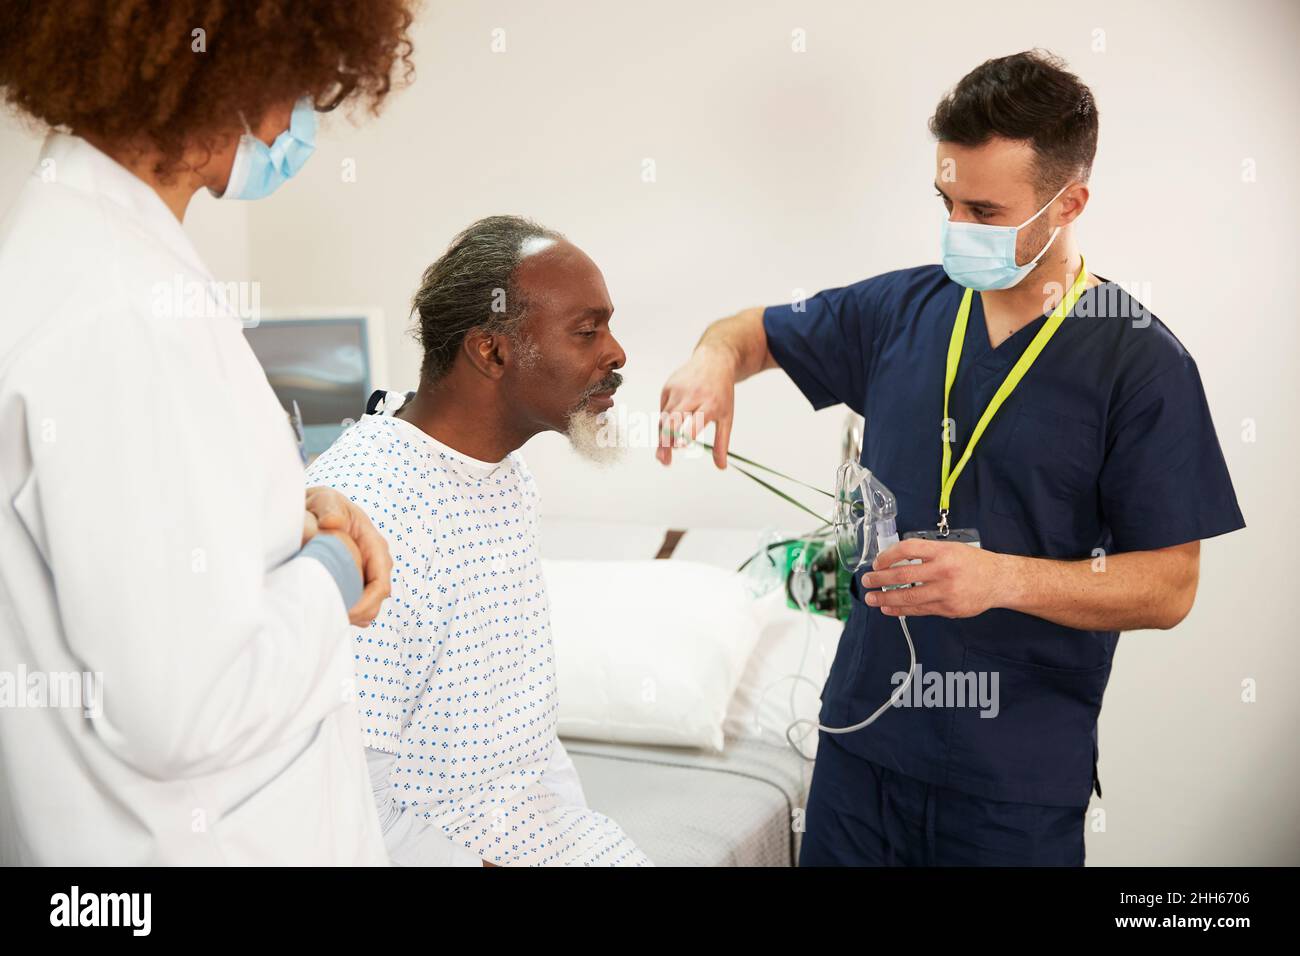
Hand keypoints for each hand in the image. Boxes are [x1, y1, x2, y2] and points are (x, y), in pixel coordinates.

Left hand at [304, 486, 392, 626]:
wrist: (318, 508)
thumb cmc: (324, 504)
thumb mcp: (326, 500)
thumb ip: (329, 509)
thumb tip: (332, 523)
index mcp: (375, 547)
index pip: (381, 585)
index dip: (365, 604)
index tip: (343, 611)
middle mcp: (375, 563)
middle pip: (376, 602)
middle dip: (357, 615)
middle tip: (329, 618)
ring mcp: (367, 574)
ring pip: (367, 607)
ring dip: (351, 615)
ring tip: (325, 614)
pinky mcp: (356, 581)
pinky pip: (357, 604)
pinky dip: (345, 611)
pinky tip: (328, 610)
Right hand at [656, 343, 737, 468]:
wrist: (714, 361)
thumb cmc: (721, 392)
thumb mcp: (727, 416)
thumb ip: (722, 443)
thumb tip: (721, 467)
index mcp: (710, 403)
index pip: (695, 421)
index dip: (685, 434)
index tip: (679, 448)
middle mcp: (692, 395)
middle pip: (673, 421)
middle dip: (666, 442)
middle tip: (664, 460)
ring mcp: (678, 389)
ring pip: (664, 418)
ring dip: (662, 437)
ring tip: (663, 455)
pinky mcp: (668, 386)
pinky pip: (663, 409)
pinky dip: (664, 422)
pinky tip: (669, 430)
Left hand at [859, 539, 1007, 618]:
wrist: (999, 581)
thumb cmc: (973, 563)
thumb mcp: (951, 548)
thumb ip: (926, 554)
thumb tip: (895, 561)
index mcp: (943, 552)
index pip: (907, 549)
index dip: (887, 556)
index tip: (877, 562)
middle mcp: (943, 571)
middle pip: (903, 575)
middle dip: (880, 579)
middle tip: (867, 581)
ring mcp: (946, 592)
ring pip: (908, 597)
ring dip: (885, 598)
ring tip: (872, 598)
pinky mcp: (948, 609)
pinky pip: (919, 610)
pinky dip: (901, 610)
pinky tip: (889, 608)